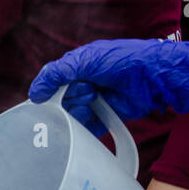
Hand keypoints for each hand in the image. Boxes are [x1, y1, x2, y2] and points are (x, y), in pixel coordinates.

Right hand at [28, 38, 188, 135]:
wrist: (154, 76)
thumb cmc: (121, 60)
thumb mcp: (83, 60)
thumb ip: (55, 74)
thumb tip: (34, 94)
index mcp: (77, 67)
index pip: (53, 82)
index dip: (49, 90)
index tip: (45, 98)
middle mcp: (85, 84)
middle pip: (62, 99)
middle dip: (70, 98)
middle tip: (86, 91)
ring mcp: (96, 100)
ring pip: (73, 114)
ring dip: (78, 112)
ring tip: (94, 102)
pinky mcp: (108, 115)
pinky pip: (89, 127)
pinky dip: (85, 129)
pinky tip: (88, 123)